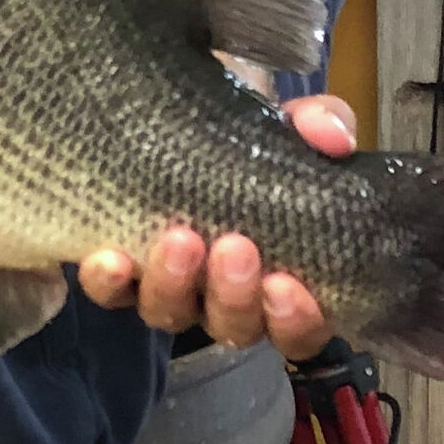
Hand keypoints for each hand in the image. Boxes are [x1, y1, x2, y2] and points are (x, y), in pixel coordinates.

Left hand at [77, 93, 357, 361]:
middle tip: (234, 246)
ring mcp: (169, 287)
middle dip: (234, 295)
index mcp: (279, 277)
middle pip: (234, 327)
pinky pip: (112, 292)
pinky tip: (110, 258)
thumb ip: (319, 124)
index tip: (287, 284)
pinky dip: (110, 281)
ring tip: (178, 238)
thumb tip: (332, 136)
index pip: (297, 328)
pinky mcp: (119, 271)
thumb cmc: (246, 134)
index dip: (296, 320)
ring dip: (175, 284)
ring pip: (172, 313)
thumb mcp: (290, 123)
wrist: (174, 116)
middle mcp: (223, 295)